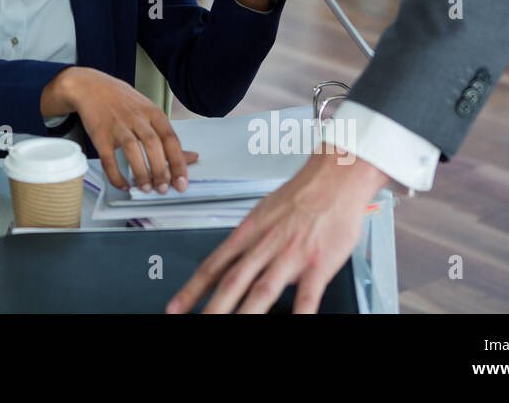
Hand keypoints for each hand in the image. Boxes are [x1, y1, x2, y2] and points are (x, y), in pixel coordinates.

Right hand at [41, 67, 198, 193]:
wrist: (91, 87)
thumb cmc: (123, 101)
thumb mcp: (149, 112)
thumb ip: (167, 136)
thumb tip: (191, 157)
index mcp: (153, 112)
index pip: (170, 139)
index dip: (178, 163)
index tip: (182, 183)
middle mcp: (136, 117)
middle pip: (153, 144)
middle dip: (160, 170)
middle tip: (163, 189)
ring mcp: (117, 125)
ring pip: (132, 149)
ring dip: (141, 172)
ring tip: (146, 188)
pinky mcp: (100, 134)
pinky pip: (108, 158)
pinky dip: (116, 175)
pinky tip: (124, 184)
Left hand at [167, 151, 389, 312]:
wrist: (333, 178)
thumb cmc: (301, 194)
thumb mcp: (263, 213)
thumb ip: (250, 241)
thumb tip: (235, 259)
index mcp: (248, 234)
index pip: (212, 266)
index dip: (191, 290)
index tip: (174, 308)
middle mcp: (264, 246)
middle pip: (231, 282)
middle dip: (212, 308)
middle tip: (196, 323)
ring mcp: (290, 256)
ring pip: (262, 291)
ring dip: (245, 315)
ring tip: (230, 330)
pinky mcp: (318, 264)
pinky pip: (307, 297)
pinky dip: (300, 314)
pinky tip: (294, 324)